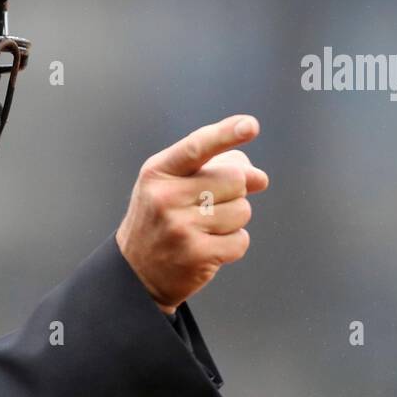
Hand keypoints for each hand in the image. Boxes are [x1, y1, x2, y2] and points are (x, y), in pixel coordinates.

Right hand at [116, 115, 268, 313]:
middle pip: (235, 180)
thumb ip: (214, 169)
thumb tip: (259, 178)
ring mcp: (181, 228)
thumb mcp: (172, 185)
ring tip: (205, 229)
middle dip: (235, 192)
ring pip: (242, 211)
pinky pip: (241, 240)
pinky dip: (233, 244)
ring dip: (234, 220)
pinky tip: (209, 247)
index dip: (226, 134)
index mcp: (158, 173)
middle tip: (210, 206)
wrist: (136, 272)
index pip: (197, 147)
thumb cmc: (162, 219)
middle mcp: (166, 198)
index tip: (251, 125)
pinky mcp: (197, 255)